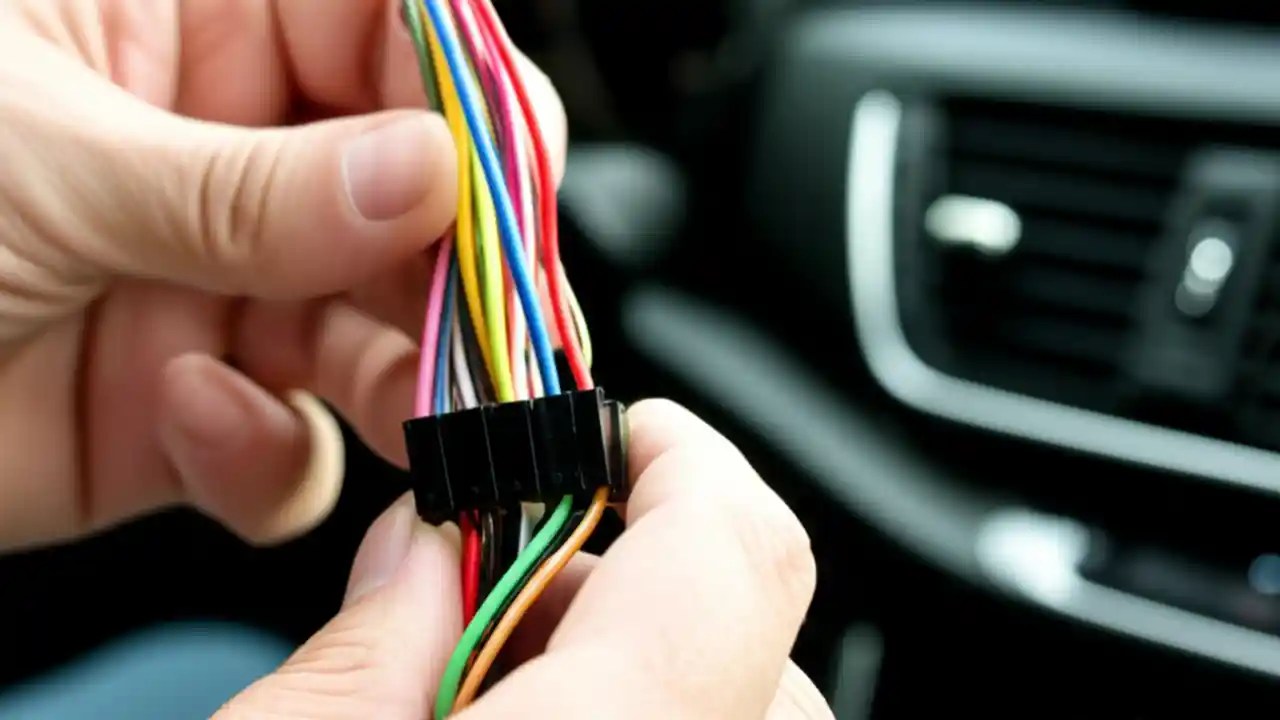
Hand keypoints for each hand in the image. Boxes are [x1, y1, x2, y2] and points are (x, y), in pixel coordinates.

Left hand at [0, 0, 563, 547]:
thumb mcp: (42, 163)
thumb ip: (252, 187)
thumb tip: (434, 177)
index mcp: (187, 30)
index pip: (390, 34)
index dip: (466, 95)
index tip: (510, 170)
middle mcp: (224, 159)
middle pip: (412, 196)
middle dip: (462, 266)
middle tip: (501, 326)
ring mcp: (216, 288)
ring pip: (378, 331)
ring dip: (407, 376)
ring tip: (416, 407)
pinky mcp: (192, 409)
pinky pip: (289, 440)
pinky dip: (266, 454)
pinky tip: (197, 425)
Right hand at [216, 400, 832, 718]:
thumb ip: (362, 645)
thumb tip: (424, 550)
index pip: (735, 545)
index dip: (682, 456)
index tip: (618, 434)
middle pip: (750, 634)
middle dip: (625, 586)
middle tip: (490, 602)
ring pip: (743, 706)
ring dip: (637, 671)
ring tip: (488, 691)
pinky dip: (644, 719)